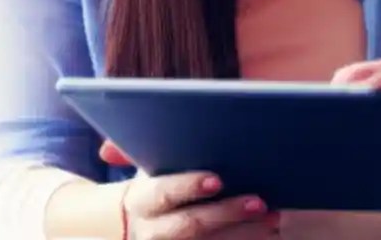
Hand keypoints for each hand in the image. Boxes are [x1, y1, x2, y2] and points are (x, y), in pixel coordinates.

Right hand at [100, 141, 281, 238]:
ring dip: (244, 234)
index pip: (162, 193)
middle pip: (189, 225)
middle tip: (258, 201)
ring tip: (273, 218)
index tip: (217, 179)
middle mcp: (152, 232)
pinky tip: (268, 235)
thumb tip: (107, 148)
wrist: (133, 229)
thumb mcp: (141, 170)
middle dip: (225, 213)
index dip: (188, 186)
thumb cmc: (151, 189)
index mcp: (139, 201)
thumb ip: (130, 152)